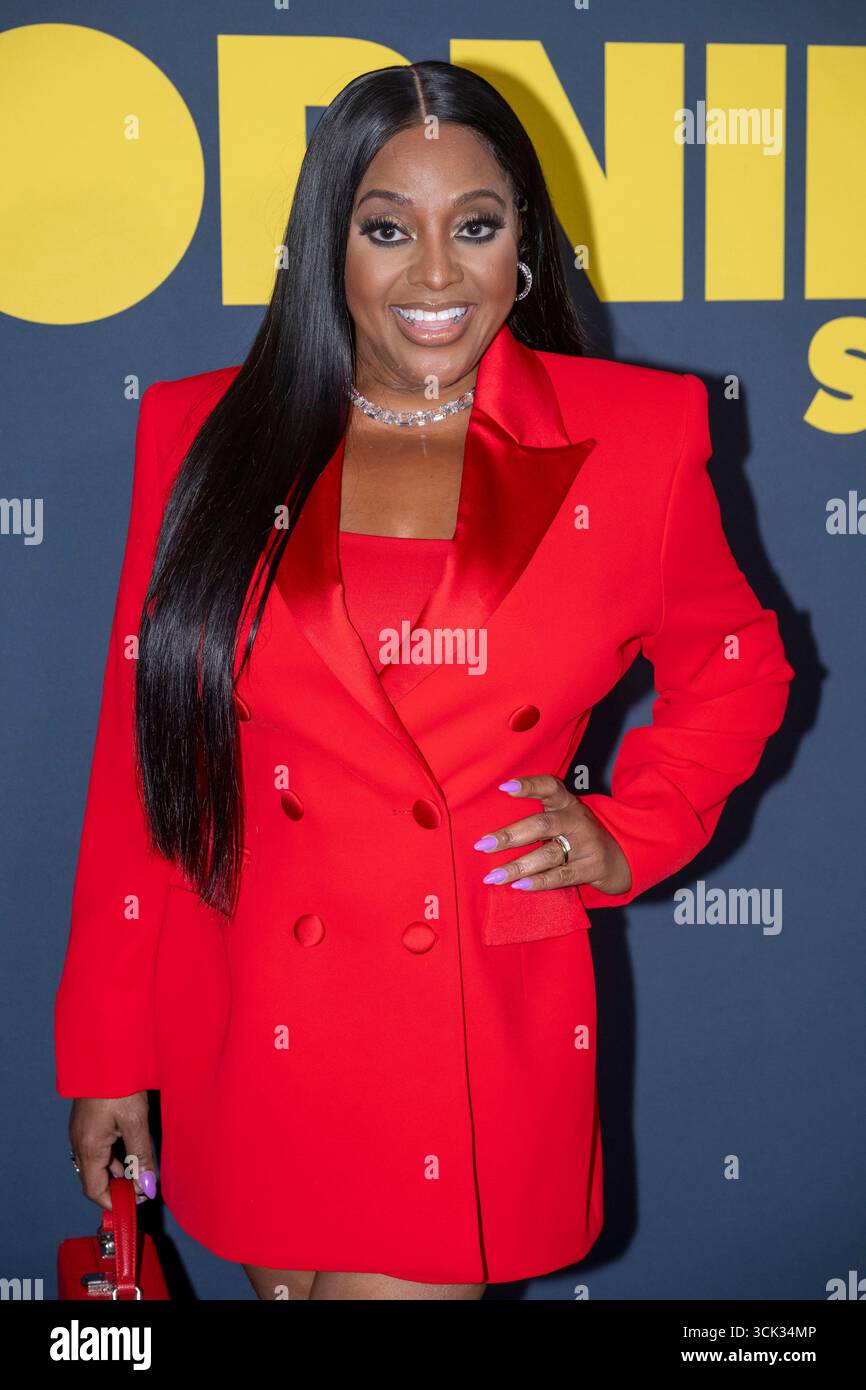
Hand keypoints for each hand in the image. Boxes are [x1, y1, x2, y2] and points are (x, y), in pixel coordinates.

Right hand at [68, 1093, 157, 1211]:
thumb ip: (142, 1157)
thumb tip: (149, 1187)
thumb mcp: (136, 1122)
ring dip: (117, 1172)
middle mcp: (79, 1143)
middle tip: (144, 1188)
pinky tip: (132, 1151)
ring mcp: (81, 1132)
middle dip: (118, 1189)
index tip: (137, 1203)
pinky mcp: (87, 1122)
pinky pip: (98, 1148)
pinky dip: (114, 1156)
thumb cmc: (120, 1084)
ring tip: (143, 1171)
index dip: (114, 1202)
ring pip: (97, 1163)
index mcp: (89, 1148)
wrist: (106, 1052)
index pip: (94, 1190)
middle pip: (95, 1179)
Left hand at [474, 773, 631, 895]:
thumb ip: (539, 817)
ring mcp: (587, 844)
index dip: (528, 785)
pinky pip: (561, 875)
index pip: (550, 786)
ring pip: (548, 853)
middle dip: (510, 835)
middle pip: (542, 824)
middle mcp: (577, 820)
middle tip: (483, 845)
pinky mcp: (592, 868)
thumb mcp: (565, 818)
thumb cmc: (581, 837)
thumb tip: (494, 830)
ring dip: (517, 866)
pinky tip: (518, 886)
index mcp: (568, 804)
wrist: (622, 857)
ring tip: (493, 876)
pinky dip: (538, 881)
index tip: (504, 787)